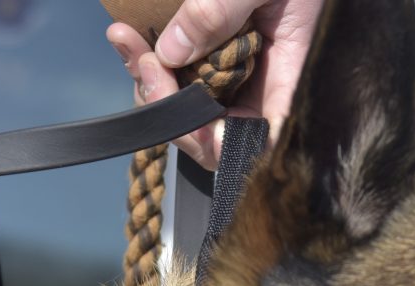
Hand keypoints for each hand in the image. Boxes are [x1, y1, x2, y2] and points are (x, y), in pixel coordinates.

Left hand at [107, 0, 323, 168]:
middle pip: (210, 132)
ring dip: (152, 82)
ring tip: (127, 41)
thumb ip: (220, 10)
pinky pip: (182, 75)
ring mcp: (239, 77)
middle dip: (169, 107)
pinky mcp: (218, 57)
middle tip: (144, 64)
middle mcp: (262, 89)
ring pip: (189, 107)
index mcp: (287, 81)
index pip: (254, 141)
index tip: (185, 123)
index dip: (215, 143)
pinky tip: (129, 36)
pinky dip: (154, 62)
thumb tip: (171, 51)